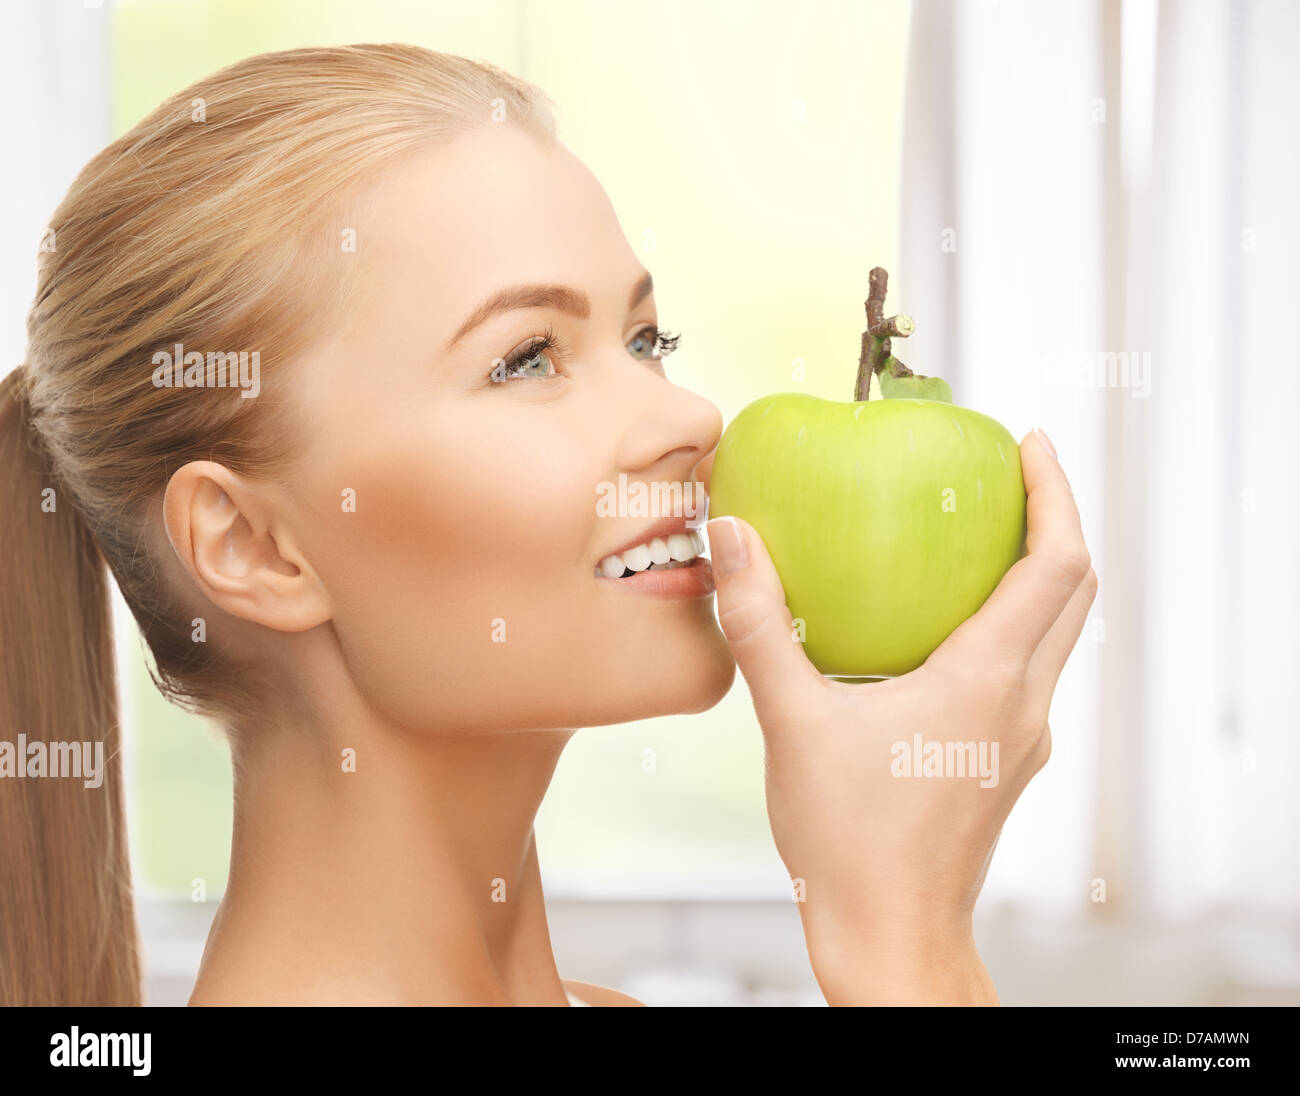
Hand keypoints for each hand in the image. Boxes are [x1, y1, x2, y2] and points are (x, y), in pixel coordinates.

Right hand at [703, 429, 1095, 1003]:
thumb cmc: (848, 843)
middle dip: (1055, 521)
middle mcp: (1022, 706)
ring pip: (1058, 635)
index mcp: (985, 683)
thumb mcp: (791, 722)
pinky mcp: (1005, 763)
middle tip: (1014, 473)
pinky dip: (1009, 626)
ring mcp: (1022, 739)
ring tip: (981, 536)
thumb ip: (761, 625)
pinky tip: (945, 628)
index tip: (1031, 444)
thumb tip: (733, 538)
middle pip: (1075, 593)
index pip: (1056, 566)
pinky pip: (1027, 673)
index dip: (1055, 495)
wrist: (890, 938)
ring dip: (1037, 575)